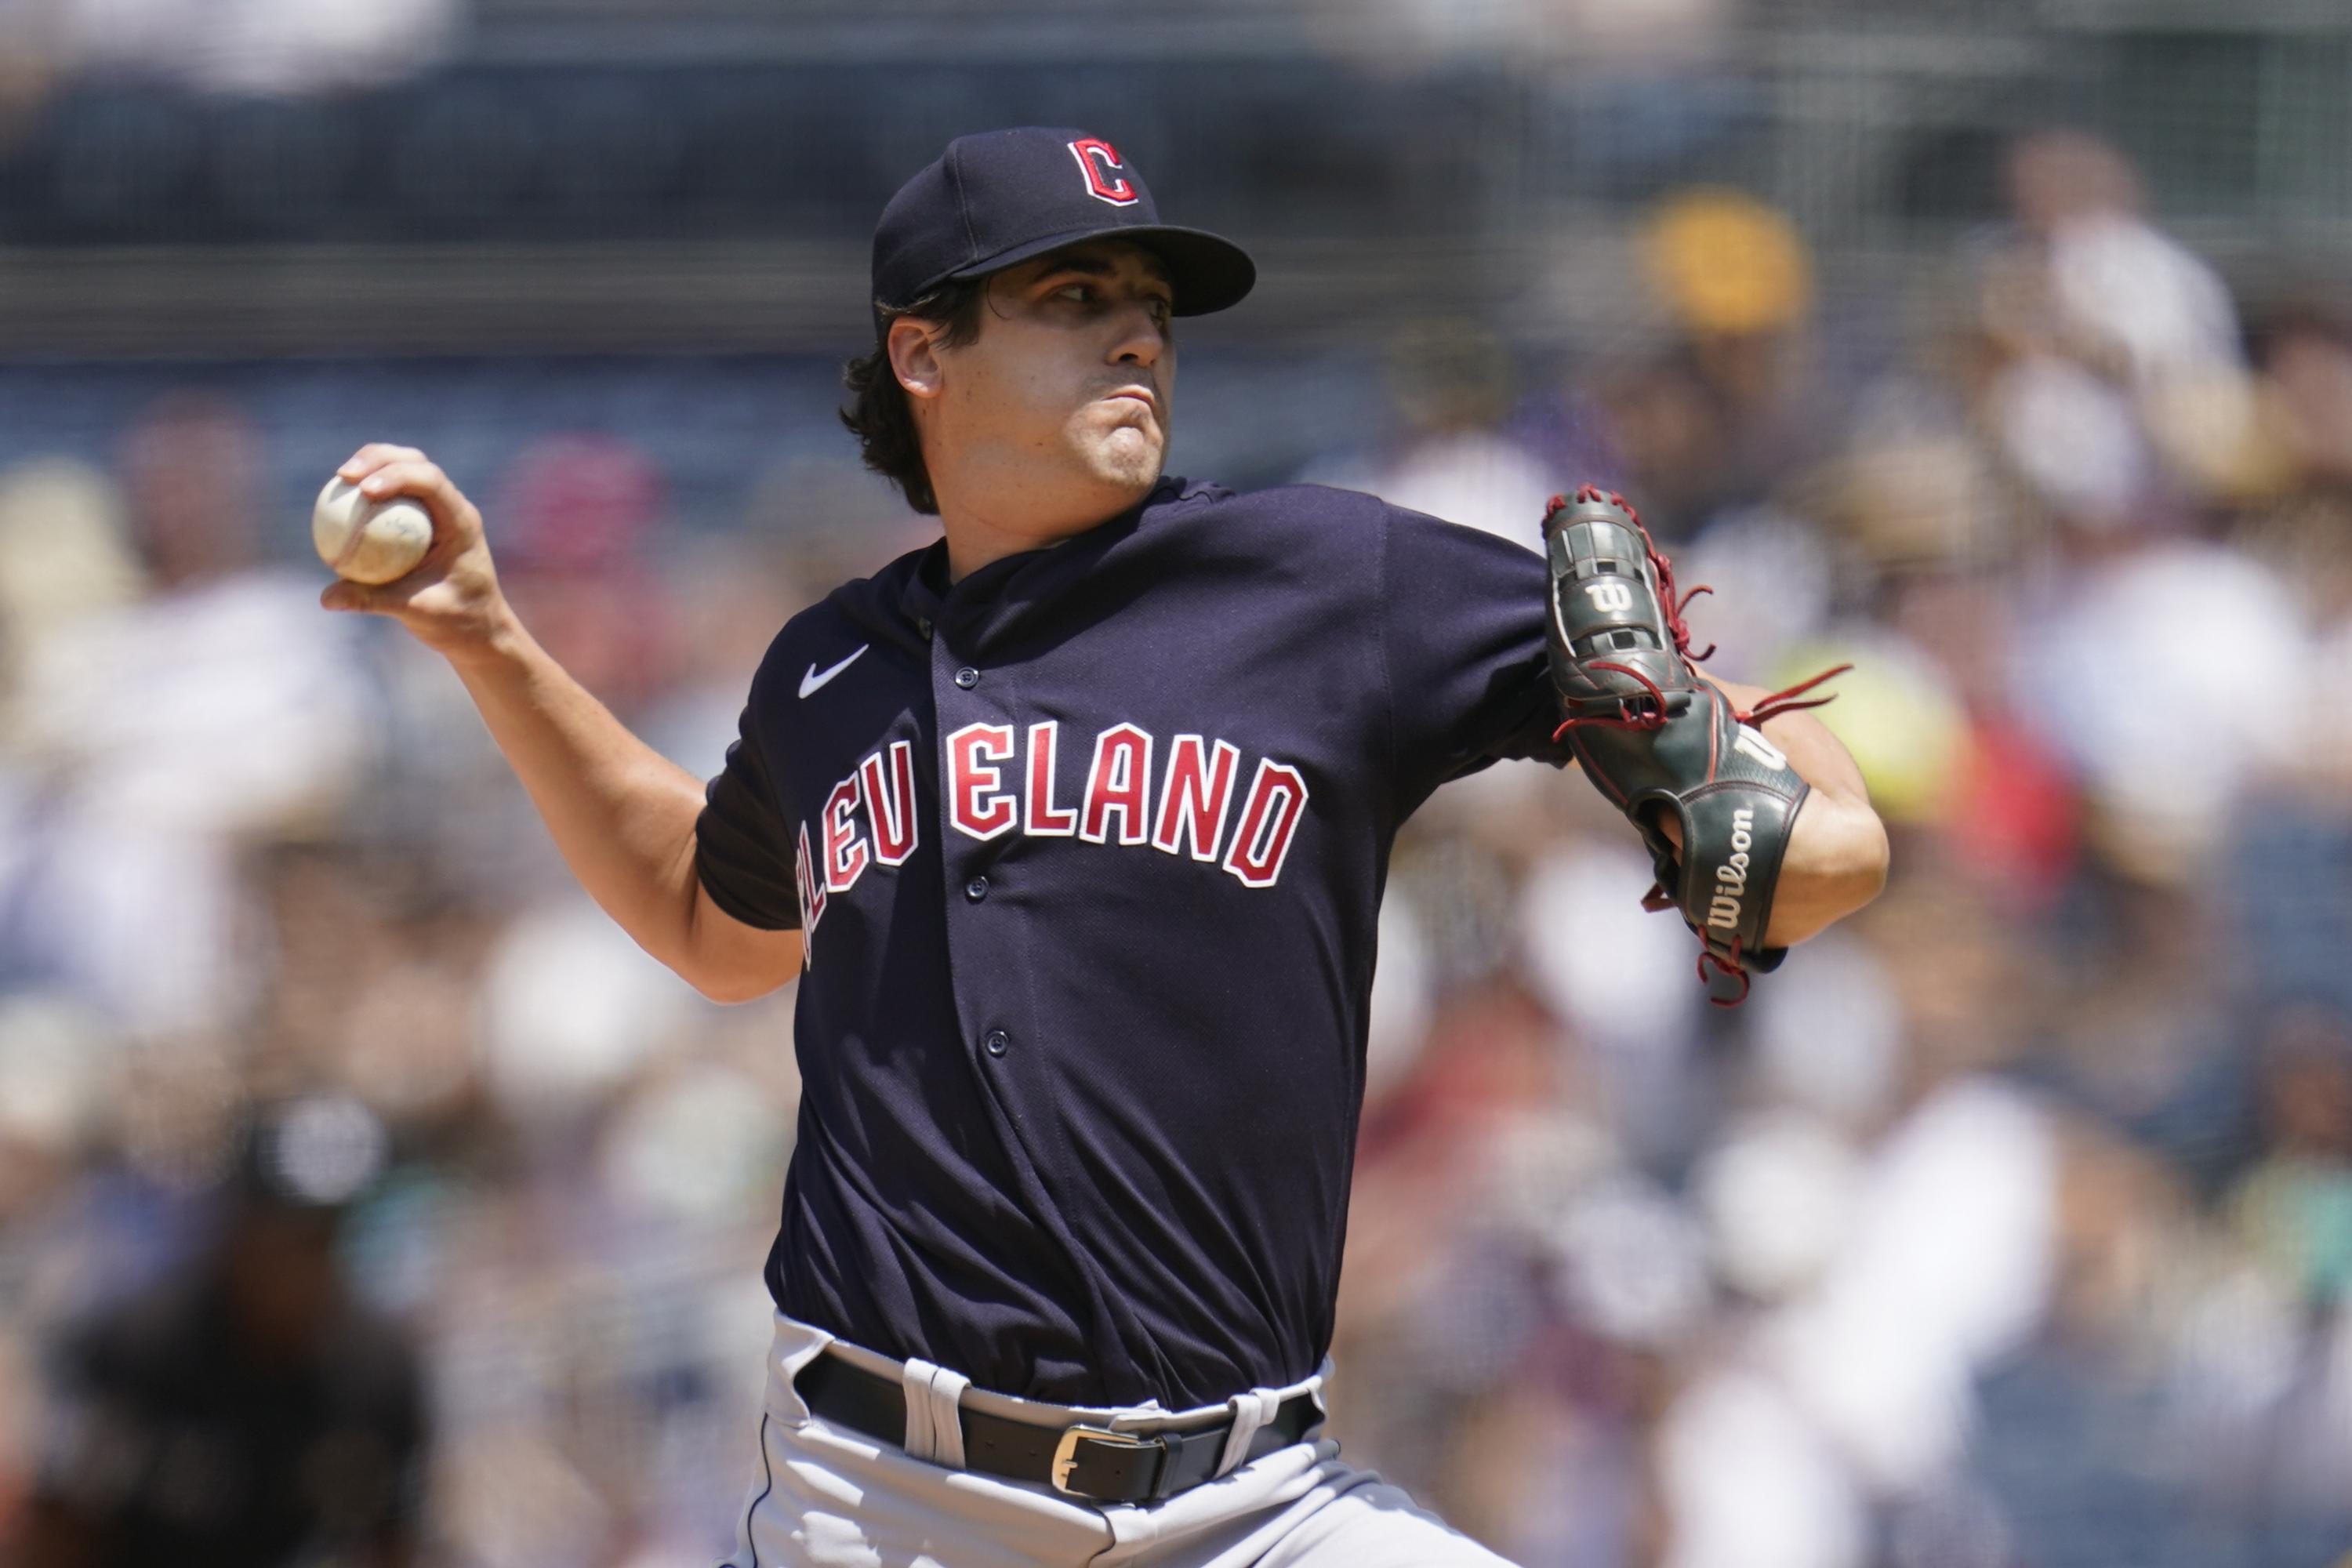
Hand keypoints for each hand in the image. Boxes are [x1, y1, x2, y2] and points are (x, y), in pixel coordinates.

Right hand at [319, 445, 514, 663]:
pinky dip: (370, 494)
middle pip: (415, 463)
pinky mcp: (424, 520)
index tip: (364, 489)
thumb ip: (373, 601)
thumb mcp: (417, 613)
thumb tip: (327, 598)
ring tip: (340, 479)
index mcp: (461, 522)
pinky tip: (341, 503)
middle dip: (378, 458)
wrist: (478, 628)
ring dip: (373, 466)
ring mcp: (439, 511)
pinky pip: (395, 497)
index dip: (396, 475)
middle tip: (343, 475)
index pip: (431, 481)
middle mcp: (453, 508)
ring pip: (405, 471)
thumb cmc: (457, 620)